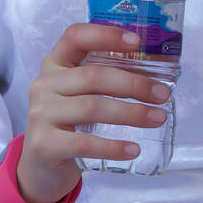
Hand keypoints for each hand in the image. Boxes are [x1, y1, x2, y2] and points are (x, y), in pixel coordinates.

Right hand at [16, 23, 170, 202]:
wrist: (42, 167)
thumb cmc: (69, 124)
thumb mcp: (79, 96)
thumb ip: (104, 82)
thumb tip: (156, 77)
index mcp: (55, 65)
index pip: (75, 37)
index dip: (105, 35)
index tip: (137, 42)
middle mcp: (44, 85)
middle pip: (92, 76)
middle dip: (133, 84)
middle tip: (162, 94)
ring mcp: (40, 115)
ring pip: (91, 107)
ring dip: (130, 113)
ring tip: (157, 118)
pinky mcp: (44, 144)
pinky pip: (84, 143)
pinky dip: (113, 146)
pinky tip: (134, 149)